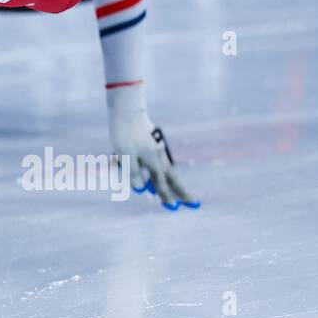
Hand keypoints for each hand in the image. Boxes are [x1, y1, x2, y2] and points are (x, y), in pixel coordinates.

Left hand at [107, 86, 198, 210]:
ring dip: (169, 181)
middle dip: (181, 192)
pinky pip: (152, 160)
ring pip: (163, 169)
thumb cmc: (125, 134)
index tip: (173, 207)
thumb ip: (133, 173)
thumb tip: (140, 188)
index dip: (166, 197)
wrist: (127, 110)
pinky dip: (151, 167)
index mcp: (153, 162)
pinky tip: (150, 170)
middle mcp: (158, 157)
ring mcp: (156, 149)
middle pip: (171, 178)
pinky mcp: (151, 143)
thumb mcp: (125, 156)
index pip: (162, 185)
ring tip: (180, 193)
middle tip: (193, 203)